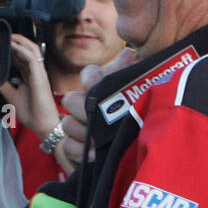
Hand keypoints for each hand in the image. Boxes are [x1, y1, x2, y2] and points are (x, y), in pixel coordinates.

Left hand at [0, 34, 58, 139]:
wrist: (42, 124)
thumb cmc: (33, 113)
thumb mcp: (12, 97)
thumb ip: (4, 86)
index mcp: (30, 76)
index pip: (21, 57)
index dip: (13, 48)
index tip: (2, 44)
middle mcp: (35, 72)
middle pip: (28, 49)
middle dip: (17, 40)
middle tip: (5, 35)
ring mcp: (39, 73)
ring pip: (32, 49)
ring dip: (20, 41)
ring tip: (10, 36)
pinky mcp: (40, 76)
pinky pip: (32, 58)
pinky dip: (23, 50)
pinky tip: (14, 46)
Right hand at [59, 46, 135, 164]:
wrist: (140, 143)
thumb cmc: (138, 113)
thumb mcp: (136, 92)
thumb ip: (127, 74)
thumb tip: (128, 53)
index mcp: (102, 87)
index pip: (89, 74)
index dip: (91, 80)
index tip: (94, 86)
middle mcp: (88, 104)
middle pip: (71, 100)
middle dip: (84, 110)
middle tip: (99, 119)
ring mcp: (80, 126)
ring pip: (68, 123)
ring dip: (82, 132)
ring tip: (99, 141)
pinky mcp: (78, 146)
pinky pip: (66, 145)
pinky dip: (78, 149)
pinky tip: (94, 154)